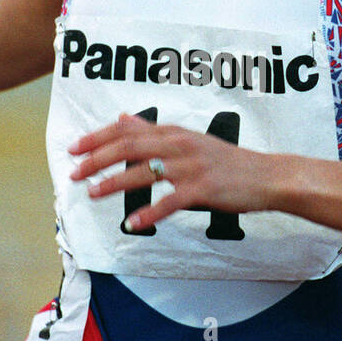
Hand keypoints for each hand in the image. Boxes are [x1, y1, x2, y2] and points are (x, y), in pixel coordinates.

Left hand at [67, 112, 274, 230]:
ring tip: (93, 192)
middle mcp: (180, 145)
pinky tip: (132, 223)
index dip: (97, 138)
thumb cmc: (227, 161)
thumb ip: (153, 131)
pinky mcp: (203, 189)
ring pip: (145, 172)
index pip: (127, 130)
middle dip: (98, 159)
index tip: (74, 148)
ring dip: (115, 183)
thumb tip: (122, 118)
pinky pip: (170, 202)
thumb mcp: (189, 139)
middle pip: (130, 147)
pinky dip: (149, 213)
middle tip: (74, 172)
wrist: (267, 176)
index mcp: (174, 133)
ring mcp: (192, 167)